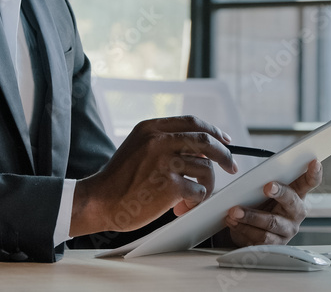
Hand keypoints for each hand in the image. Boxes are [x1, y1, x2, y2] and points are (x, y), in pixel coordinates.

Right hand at [70, 116, 236, 236]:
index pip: (192, 122)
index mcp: (151, 128)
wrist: (99, 201)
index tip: (225, 140)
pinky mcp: (170, 185)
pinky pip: (198, 191)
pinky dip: (195, 201)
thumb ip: (164, 142)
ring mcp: (165, 162)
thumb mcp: (138, 147)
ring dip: (205, 186)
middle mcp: (159, 140)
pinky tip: (181, 207)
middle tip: (231, 166)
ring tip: (191, 198)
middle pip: (206, 140)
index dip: (214, 131)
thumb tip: (201, 149)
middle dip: (224, 154)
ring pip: (205, 169)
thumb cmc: (120, 179)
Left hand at [224, 159, 321, 246]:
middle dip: (280, 193)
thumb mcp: (266, 192)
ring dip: (251, 216)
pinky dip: (243, 229)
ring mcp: (287, 231)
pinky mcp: (274, 245)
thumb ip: (266, 182)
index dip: (314, 173)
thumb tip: (255, 175)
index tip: (313, 162)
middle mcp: (296, 213)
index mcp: (297, 194)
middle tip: (267, 186)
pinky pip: (259, 238)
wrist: (251, 231)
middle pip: (291, 202)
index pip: (309, 182)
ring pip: (271, 223)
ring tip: (235, 211)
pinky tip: (233, 222)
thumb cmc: (261, 205)